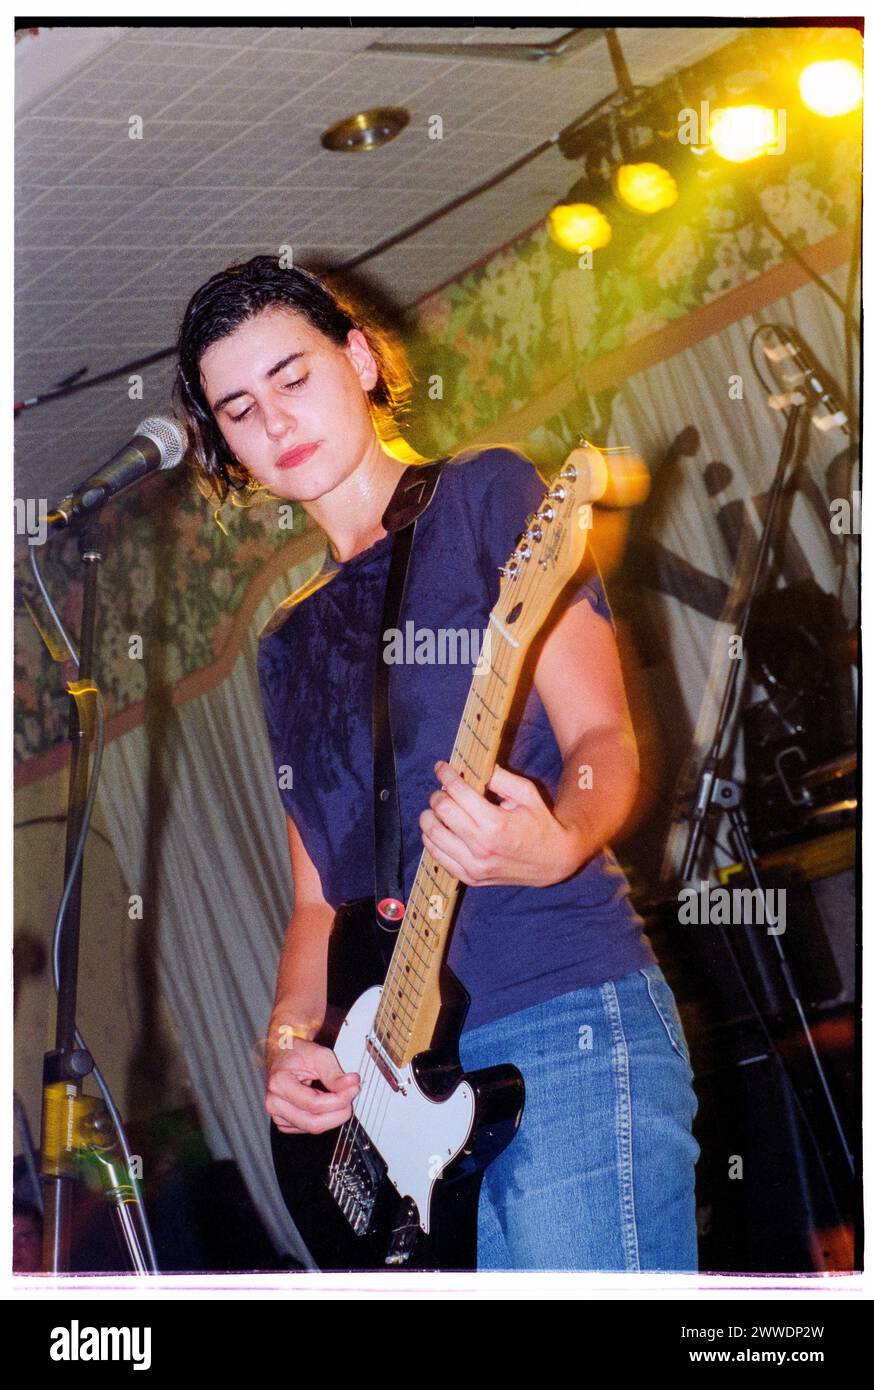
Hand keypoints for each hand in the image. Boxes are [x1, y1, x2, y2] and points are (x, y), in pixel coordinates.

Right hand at [265, 1036, 359, 1135]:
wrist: (284, 1054)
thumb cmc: (297, 1053)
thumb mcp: (319, 1055)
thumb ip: (334, 1073)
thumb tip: (351, 1084)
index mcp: (279, 1084)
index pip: (314, 1104)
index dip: (339, 1099)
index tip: (353, 1088)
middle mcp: (274, 1103)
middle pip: (313, 1123)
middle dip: (338, 1113)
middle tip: (351, 1096)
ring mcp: (277, 1115)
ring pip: (312, 1128)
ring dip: (332, 1116)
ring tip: (339, 1097)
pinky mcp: (284, 1122)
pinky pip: (308, 1128)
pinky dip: (323, 1119)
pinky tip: (326, 1104)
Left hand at [418, 760, 587, 889]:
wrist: (553, 862)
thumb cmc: (540, 824)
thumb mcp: (527, 794)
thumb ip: (500, 777)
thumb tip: (474, 766)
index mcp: (495, 823)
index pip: (457, 792)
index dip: (446, 775)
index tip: (442, 768)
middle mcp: (481, 847)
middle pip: (440, 811)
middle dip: (438, 795)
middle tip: (443, 790)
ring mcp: (473, 866)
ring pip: (432, 835)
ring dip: (430, 817)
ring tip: (440, 810)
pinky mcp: (469, 878)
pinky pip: (436, 856)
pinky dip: (433, 839)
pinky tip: (442, 829)